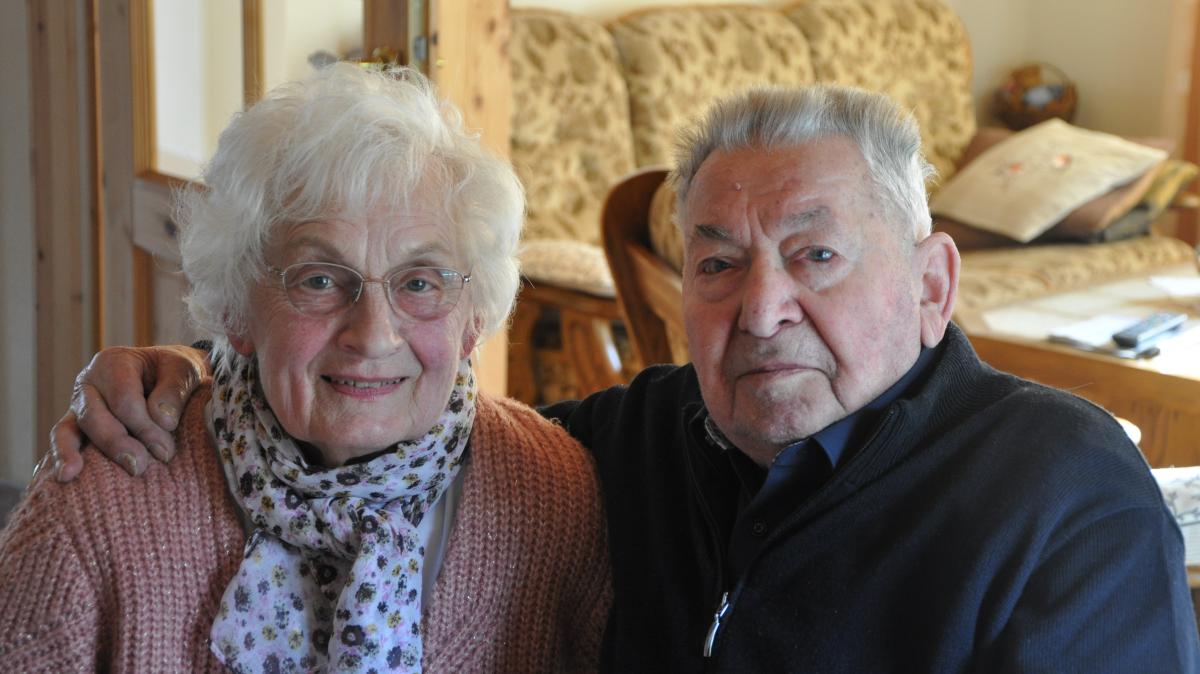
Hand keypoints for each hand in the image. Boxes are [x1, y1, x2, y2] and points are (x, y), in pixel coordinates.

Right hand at [50, 345, 209, 481]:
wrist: (170, 376)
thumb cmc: (176, 372)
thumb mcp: (184, 370)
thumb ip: (175, 391)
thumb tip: (163, 420)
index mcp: (115, 363)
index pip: (124, 400)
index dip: (144, 428)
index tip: (166, 451)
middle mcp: (90, 383)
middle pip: (94, 416)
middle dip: (116, 443)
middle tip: (139, 467)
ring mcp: (79, 406)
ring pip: (68, 429)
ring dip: (71, 453)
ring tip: (70, 474)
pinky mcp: (78, 428)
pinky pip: (64, 441)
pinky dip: (61, 457)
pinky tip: (63, 476)